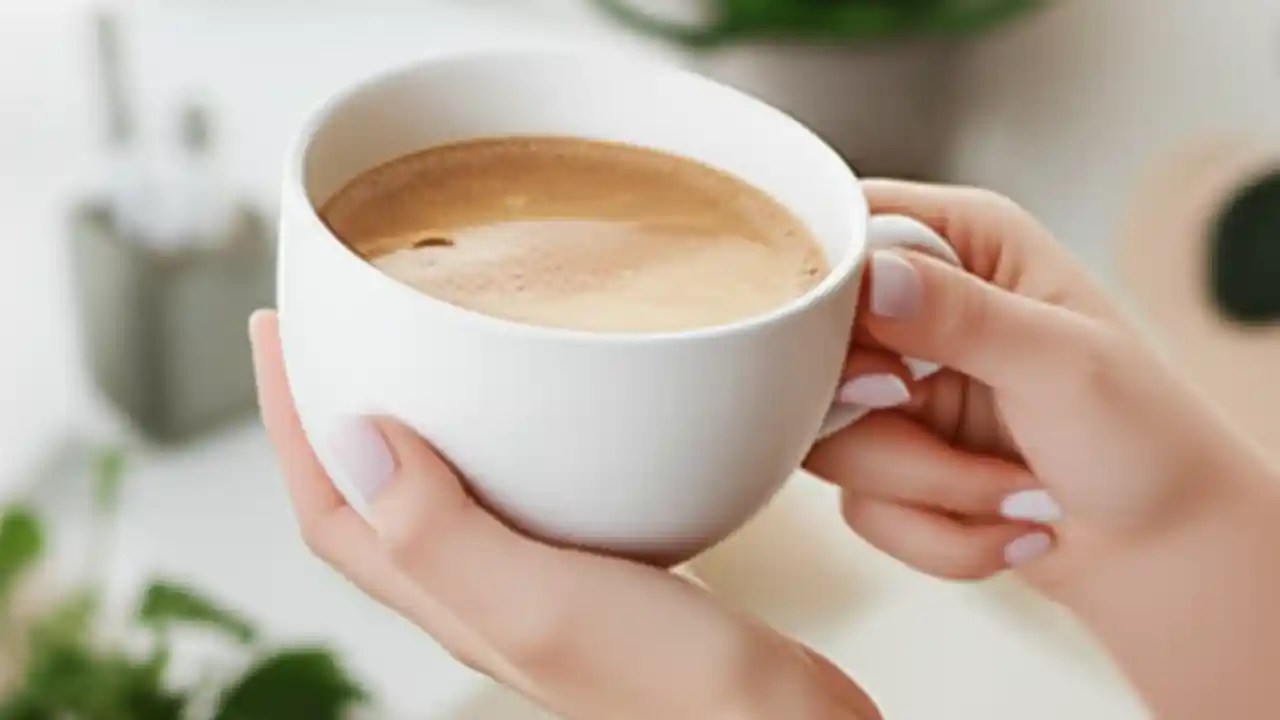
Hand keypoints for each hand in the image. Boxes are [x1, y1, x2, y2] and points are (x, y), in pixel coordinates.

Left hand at [250, 310, 880, 719]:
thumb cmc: (667, 683)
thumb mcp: (539, 602)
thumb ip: (439, 530)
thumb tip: (355, 436)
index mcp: (446, 597)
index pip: (328, 504)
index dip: (285, 417)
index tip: (275, 327)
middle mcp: (475, 590)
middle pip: (366, 494)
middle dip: (331, 407)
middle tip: (329, 325)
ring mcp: (533, 579)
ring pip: (437, 489)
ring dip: (410, 417)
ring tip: (413, 348)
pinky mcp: (593, 564)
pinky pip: (513, 489)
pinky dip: (497, 435)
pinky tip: (536, 403)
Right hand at [806, 180, 1275, 596]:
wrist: (1165, 550)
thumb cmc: (1144, 438)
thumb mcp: (1063, 362)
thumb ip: (961, 315)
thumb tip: (872, 276)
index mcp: (962, 244)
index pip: (846, 230)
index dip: (825, 292)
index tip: (876, 359)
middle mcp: (918, 310)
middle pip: (810, 349)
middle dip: (883, 417)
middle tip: (930, 418)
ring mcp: (896, 392)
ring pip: (830, 440)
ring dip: (930, 486)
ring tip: (1017, 490)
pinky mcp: (889, 464)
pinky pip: (861, 504)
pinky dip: (939, 531)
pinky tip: (1011, 522)